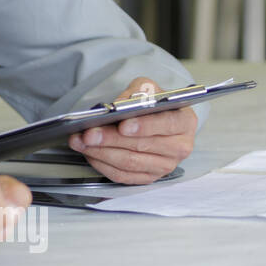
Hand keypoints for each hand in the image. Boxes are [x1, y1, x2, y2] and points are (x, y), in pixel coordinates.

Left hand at [68, 76, 196, 182]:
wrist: (154, 120)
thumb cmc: (152, 103)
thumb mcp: (148, 87)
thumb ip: (137, 92)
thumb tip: (120, 106)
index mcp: (184, 121)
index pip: (166, 124)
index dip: (144, 126)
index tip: (123, 125)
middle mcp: (179, 147)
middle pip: (142, 146)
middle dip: (111, 139)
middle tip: (88, 133)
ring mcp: (165, 166)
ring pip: (129, 163)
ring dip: (101, 153)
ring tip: (80, 142)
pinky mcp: (149, 178)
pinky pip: (123, 176)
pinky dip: (102, 165)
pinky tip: (88, 153)